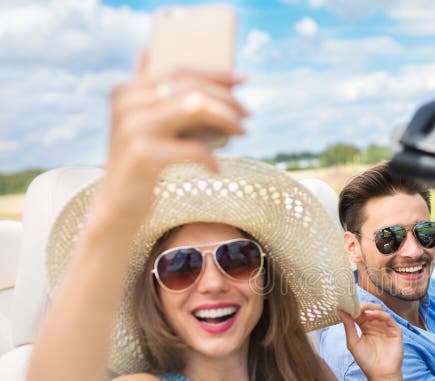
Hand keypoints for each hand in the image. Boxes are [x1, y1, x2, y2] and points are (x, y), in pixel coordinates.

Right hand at [99, 51, 247, 221]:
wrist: (117, 207)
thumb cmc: (140, 165)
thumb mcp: (141, 124)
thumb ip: (145, 93)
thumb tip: (147, 50)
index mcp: (127, 90)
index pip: (180, 72)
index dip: (216, 75)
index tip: (244, 80)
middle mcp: (127, 103)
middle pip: (191, 88)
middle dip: (226, 99)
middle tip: (248, 115)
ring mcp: (133, 128)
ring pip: (195, 107)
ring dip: (226, 118)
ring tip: (242, 132)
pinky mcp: (143, 155)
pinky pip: (193, 148)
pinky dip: (211, 158)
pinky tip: (215, 169)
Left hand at [338, 303, 403, 380]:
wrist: (380, 373)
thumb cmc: (366, 361)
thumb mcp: (353, 343)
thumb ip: (348, 327)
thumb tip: (340, 312)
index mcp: (365, 328)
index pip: (360, 314)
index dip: (353, 308)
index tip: (345, 304)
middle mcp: (376, 326)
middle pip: (370, 310)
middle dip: (362, 306)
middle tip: (354, 304)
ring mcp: (386, 327)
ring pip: (379, 311)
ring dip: (370, 308)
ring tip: (362, 308)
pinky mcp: (395, 330)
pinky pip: (388, 318)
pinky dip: (379, 314)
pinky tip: (371, 314)